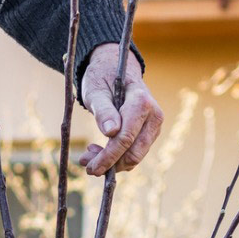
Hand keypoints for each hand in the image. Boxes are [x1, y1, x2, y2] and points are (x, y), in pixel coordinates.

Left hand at [77, 44, 163, 175]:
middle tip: (85, 162)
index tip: (91, 168)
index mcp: (141, 102)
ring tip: (89, 154)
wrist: (116, 70)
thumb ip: (103, 110)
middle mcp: (153, 116)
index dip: (108, 157)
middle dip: (109, 164)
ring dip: (111, 162)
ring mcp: (154, 127)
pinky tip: (99, 150)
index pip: (126, 138)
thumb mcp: (96, 91)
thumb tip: (111, 132)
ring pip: (135, 157)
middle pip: (134, 153)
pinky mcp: (149, 134)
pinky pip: (134, 153)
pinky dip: (117, 157)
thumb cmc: (103, 78)